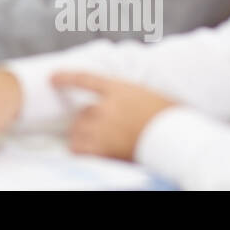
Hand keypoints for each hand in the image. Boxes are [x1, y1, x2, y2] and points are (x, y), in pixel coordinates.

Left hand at [51, 72, 178, 161]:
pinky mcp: (104, 148)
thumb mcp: (150, 96)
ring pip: (78, 129)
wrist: (178, 139)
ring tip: (92, 140)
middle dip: (86, 120)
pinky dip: (80, 149)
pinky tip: (84, 150)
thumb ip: (131, 96)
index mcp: (119, 89)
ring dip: (82, 134)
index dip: (65, 78)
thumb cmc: (171, 117)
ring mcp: (104, 127)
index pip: (84, 79)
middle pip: (83, 111)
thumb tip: (126, 101)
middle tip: (95, 128)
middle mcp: (107, 106)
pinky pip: (80, 148)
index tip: (52, 78)